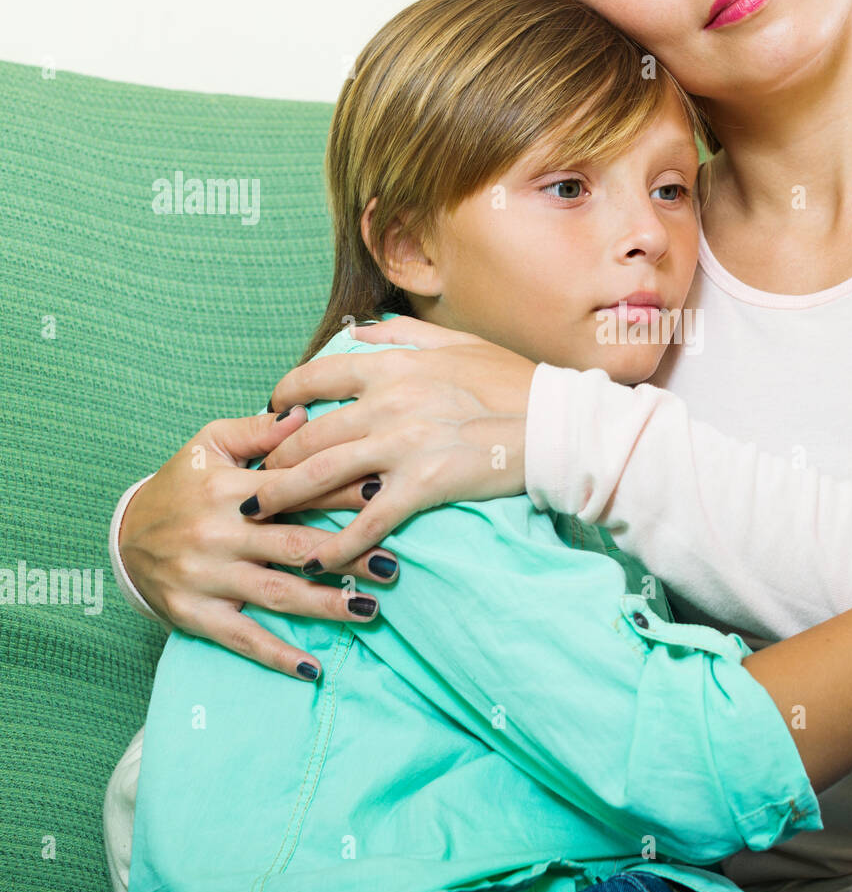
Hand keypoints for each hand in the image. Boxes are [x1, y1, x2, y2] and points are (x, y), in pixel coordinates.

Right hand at [119, 407, 401, 678]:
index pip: (298, 491)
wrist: (122, 535)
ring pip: (278, 594)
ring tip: (371, 610)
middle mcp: (221, 534)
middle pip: (296, 547)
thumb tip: (305, 413)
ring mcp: (208, 577)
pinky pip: (242, 638)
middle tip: (394, 565)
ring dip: (327, 605)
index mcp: (230, 490)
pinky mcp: (196, 614)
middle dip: (348, 556)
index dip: (344, 495)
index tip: (387, 498)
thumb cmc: (181, 484)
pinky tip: (314, 669)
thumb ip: (258, 431)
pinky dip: (277, 655)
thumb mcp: (209, 445)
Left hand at [249, 316, 536, 572]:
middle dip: (272, 458)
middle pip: (309, 433)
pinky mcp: (424, 485)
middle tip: (255, 478)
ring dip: (284, 497)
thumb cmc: (514, 382)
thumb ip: (404, 334)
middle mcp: (389, 402)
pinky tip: (318, 561)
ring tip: (259, 515)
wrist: (556, 423)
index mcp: (394, 366)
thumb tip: (360, 330)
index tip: (270, 414)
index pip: (316, 377)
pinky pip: (368, 519)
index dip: (284, 398)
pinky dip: (338, 544)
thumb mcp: (459, 343)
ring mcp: (403, 445)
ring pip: (322, 473)